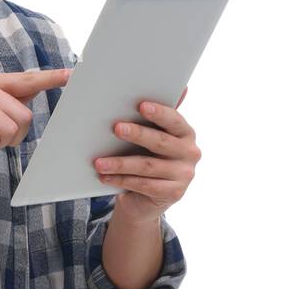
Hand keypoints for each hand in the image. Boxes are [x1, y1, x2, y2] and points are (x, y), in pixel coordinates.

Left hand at [92, 86, 199, 218]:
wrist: (146, 199)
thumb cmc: (147, 159)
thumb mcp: (151, 138)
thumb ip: (155, 117)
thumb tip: (167, 89)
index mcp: (186, 133)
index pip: (174, 120)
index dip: (159, 113)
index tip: (141, 106)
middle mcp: (190, 153)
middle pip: (160, 142)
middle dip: (137, 134)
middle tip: (116, 128)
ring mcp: (184, 175)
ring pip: (148, 166)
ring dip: (121, 163)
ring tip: (99, 162)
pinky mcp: (174, 193)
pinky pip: (144, 185)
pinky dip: (122, 180)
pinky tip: (105, 176)